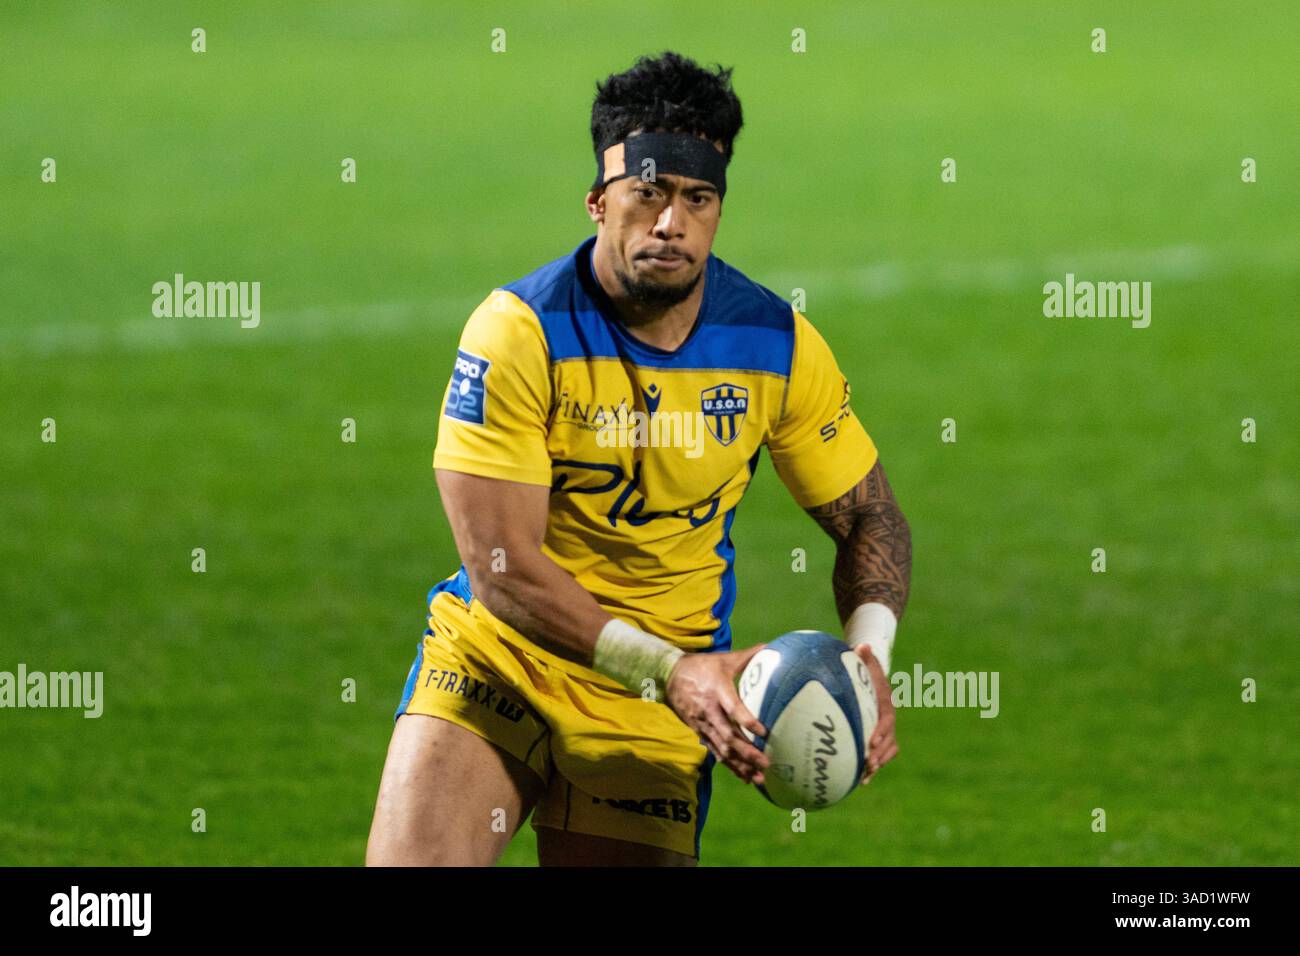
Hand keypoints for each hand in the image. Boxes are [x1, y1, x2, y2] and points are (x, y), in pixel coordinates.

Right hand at [665, 644, 770, 784]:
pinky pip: (715, 752)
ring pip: (722, 749)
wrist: (667, 677)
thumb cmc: (700, 667)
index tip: (764, 732)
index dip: (748, 722)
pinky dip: (730, 765)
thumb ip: (748, 656)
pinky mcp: (699, 732)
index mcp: (718, 691)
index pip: (734, 710)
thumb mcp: (723, 660)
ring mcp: (703, 724)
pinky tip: (744, 777)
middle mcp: (710, 711)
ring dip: (740, 765)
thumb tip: (771, 646)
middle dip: (747, 752)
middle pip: (729, 736)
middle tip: (766, 763)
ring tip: (758, 777)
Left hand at [854, 644, 896, 783]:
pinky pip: (879, 756)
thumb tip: (861, 645)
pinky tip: (860, 782)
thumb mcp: (865, 663)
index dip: (881, 731)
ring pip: (887, 750)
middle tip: (869, 763)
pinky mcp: (878, 739)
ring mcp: (885, 730)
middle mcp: (888, 719)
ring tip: (866, 774)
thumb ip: (863, 657)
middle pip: (889, 740)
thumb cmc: (866, 671)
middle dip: (880, 753)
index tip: (872, 740)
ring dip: (878, 763)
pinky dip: (872, 769)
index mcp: (885, 704)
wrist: (872, 679)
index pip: (887, 719)